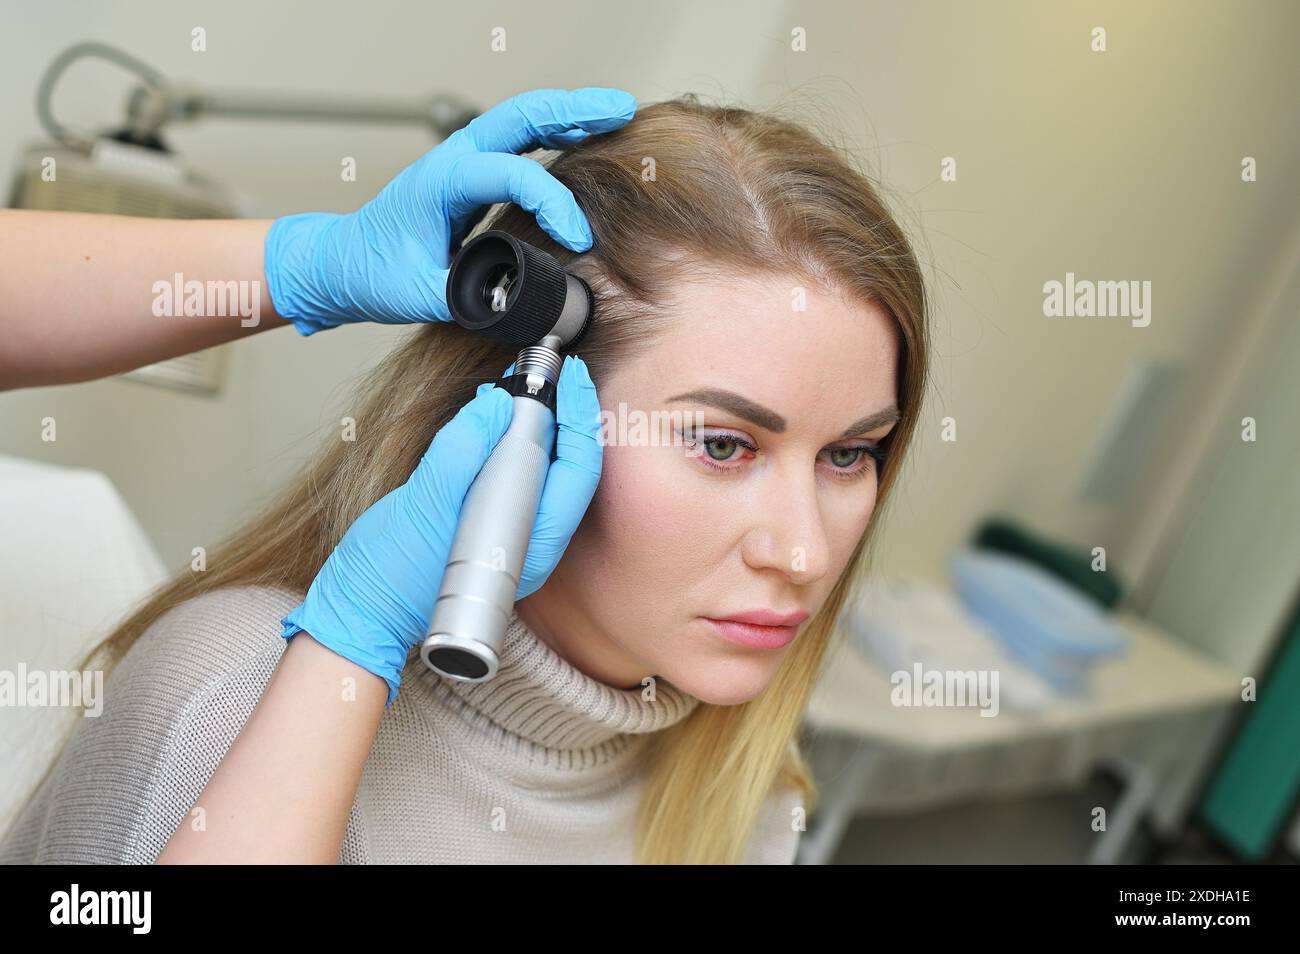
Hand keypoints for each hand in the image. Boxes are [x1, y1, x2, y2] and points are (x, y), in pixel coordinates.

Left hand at [264, 87, 634, 333]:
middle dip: (573, 111)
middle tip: (620, 110)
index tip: (578, 240)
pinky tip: (583, 138)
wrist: (343, 264)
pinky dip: (555, 134)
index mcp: (440, 182)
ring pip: (522, 120)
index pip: (511, 174)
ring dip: (569, 114)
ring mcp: (463, 161)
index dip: (552, 203)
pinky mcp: (472, 173)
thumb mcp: (418, 295)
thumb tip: (517, 309)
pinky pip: (519, 142)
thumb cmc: (372, 274)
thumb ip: (467, 300)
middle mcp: (452, 160)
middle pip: (521, 116)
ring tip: (616, 113)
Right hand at [281, 354, 602, 705]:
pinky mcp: (493, 529)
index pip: (577, 469)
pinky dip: (509, 444)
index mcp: (534, 546)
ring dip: (534, 425)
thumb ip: (463, 451)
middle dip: (561, 412)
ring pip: (543, 470)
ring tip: (520, 385)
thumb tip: (499, 404)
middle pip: (567, 466)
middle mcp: (535, 544)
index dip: (578, 415)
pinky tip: (494, 419)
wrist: (360, 610)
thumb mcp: (424, 503)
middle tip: (546, 369)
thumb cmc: (389, 572)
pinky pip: (516, 479)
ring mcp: (516, 539)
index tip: (569, 373)